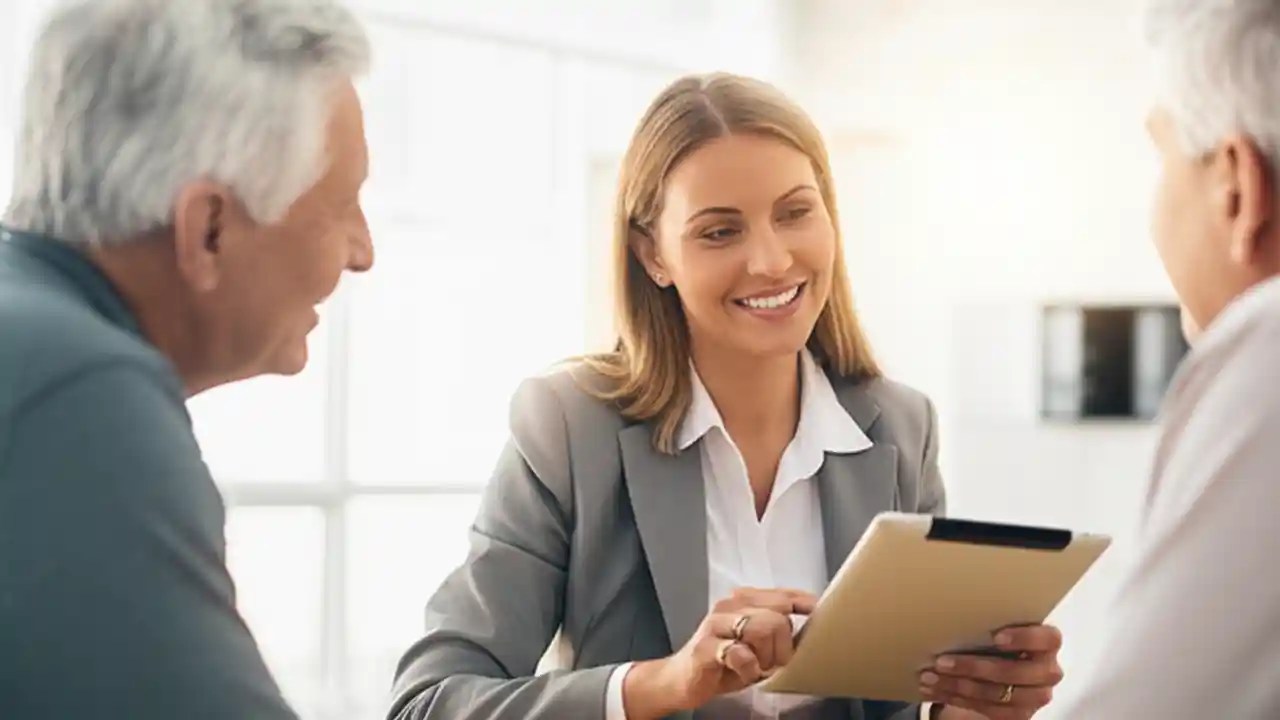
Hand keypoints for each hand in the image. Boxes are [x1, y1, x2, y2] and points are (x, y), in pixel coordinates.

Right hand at [622, 587, 817, 718]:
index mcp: (743, 600)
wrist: (682, 679)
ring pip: (762, 628)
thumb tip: (810, 629)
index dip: (803, 603)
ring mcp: (716, 624)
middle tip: (773, 662)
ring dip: (766, 657)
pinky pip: (740, 653)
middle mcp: (729, 605)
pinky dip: (748, 667)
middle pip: (778, 615)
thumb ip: (777, 631)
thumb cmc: (722, 660)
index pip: (782, 595)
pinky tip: (743, 671)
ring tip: (757, 667)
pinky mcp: (706, 646)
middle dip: (783, 645)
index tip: (817, 612)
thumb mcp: (755, 643)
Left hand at [920, 624, 1063, 718]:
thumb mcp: (1000, 627)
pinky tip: (933, 690)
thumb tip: (948, 605)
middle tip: (940, 661)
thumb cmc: (998, 641)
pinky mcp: (1019, 716)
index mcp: (1048, 644)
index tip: (995, 637)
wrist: (1002, 674)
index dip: (1024, 638)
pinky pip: (985, 709)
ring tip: (928, 677)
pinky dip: (954, 698)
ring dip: (956, 685)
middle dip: (973, 667)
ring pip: (995, 694)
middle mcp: (1048, 672)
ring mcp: (1035, 697)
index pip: (1048, 639)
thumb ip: (990, 621)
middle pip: (1013, 672)